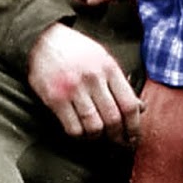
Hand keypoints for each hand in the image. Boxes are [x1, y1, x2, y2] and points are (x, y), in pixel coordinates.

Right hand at [27, 22, 142, 143]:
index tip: (134, 136)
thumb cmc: (76, 51)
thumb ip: (119, 83)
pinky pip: (73, 128)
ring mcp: (73, 89)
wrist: (43, 40)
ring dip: (98, 137)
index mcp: (109, 68)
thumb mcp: (103, 58)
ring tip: (98, 136)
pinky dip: (80, 136)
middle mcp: (92, 78)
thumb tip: (140, 108)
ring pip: (94, 126)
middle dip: (119, 136)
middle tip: (118, 143)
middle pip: (113, 118)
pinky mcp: (55, 99)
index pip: (129, 104)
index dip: (134, 126)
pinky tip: (81, 132)